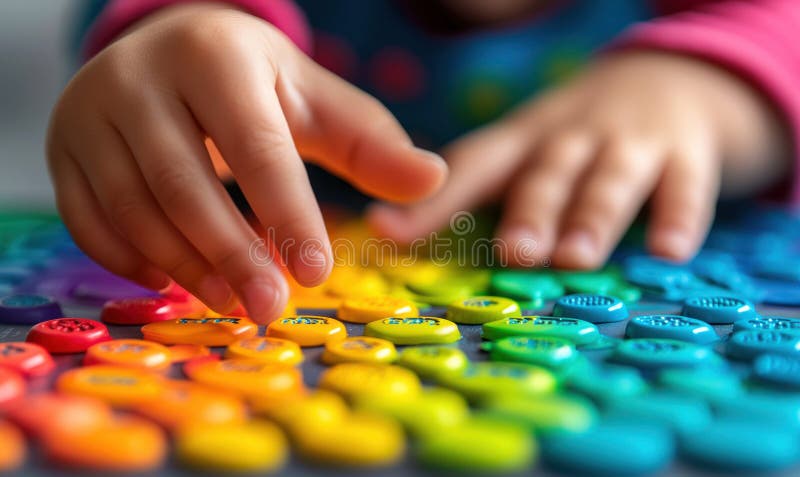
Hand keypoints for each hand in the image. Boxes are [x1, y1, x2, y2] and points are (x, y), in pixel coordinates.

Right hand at [47, 4, 446, 322]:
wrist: (167, 52)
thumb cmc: (253, 84)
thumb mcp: (313, 101)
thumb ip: (371, 143)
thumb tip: (435, 180)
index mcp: (216, 56)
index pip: (257, 147)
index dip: (288, 214)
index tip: (318, 274)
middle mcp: (141, 76)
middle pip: (186, 186)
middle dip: (234, 257)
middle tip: (271, 310)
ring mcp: (90, 113)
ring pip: (135, 209)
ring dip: (187, 268)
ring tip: (233, 301)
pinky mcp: (62, 149)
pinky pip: (89, 220)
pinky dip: (134, 261)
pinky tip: (178, 282)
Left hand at [370, 52, 790, 267]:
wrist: (675, 76)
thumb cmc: (582, 138)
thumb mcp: (535, 150)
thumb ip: (491, 192)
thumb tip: (415, 247)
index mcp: (523, 141)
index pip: (471, 167)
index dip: (430, 202)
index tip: (387, 232)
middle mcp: (569, 138)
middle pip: (543, 175)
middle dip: (527, 213)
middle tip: (511, 253)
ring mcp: (629, 142)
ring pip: (608, 179)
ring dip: (590, 218)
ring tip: (575, 258)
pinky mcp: (686, 152)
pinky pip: (684, 185)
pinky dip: (677, 217)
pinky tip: (666, 253)